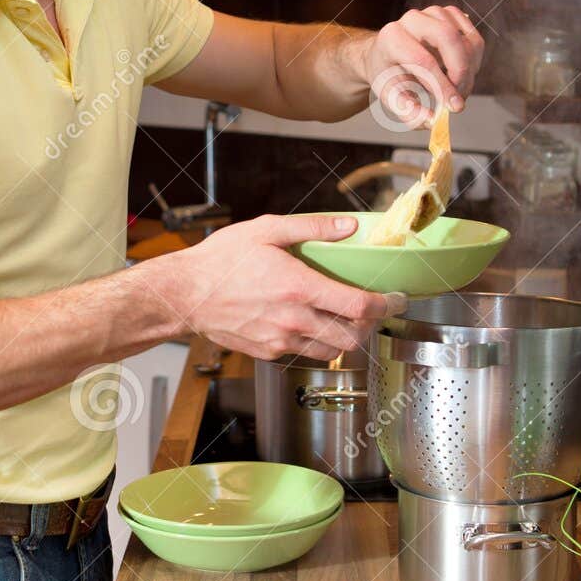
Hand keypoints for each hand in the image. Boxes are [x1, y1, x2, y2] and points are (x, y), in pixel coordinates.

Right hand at [155, 213, 406, 361]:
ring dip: (345, 338)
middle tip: (372, 310)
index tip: (397, 299)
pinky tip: (308, 323)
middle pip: (353, 337)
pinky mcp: (268, 352)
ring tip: (343, 319)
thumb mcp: (266, 230)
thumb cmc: (220, 260)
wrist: (184, 294)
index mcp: (299, 288)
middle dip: (369, 326)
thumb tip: (347, 227)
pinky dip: (315, 343)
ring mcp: (281, 340)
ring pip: (332, 351)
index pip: (359, 306)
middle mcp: (294, 320)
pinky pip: (304, 353)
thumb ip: (312, 228)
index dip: (386, 305)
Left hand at [363, 4, 484, 124]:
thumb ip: (408, 112)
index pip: (423, 60)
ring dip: (470, 70)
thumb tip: (431, 121)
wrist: (387, 54)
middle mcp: (412, 19)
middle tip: (460, 99)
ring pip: (465, 40)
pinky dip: (474, 60)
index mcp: (392, 37)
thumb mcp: (390, 96)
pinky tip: (461, 74)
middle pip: (449, 38)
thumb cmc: (389, 74)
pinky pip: (474, 38)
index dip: (441, 86)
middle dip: (461, 73)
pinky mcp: (451, 15)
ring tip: (458, 90)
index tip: (454, 107)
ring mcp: (433, 13)